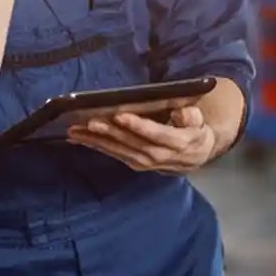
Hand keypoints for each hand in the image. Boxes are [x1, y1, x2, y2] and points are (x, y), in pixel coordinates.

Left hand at [66, 107, 217, 173]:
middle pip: (130, 142)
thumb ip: (191, 116)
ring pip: (117, 149)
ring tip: (76, 131)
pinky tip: (78, 138)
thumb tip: (181, 112)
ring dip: (95, 140)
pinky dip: (95, 146)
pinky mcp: (132, 163)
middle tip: (90, 122)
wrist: (194, 156)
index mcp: (177, 142)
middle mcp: (158, 155)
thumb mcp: (199, 121)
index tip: (120, 115)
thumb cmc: (194, 131)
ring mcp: (143, 162)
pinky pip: (112, 153)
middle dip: (109, 132)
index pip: (155, 133)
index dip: (137, 125)